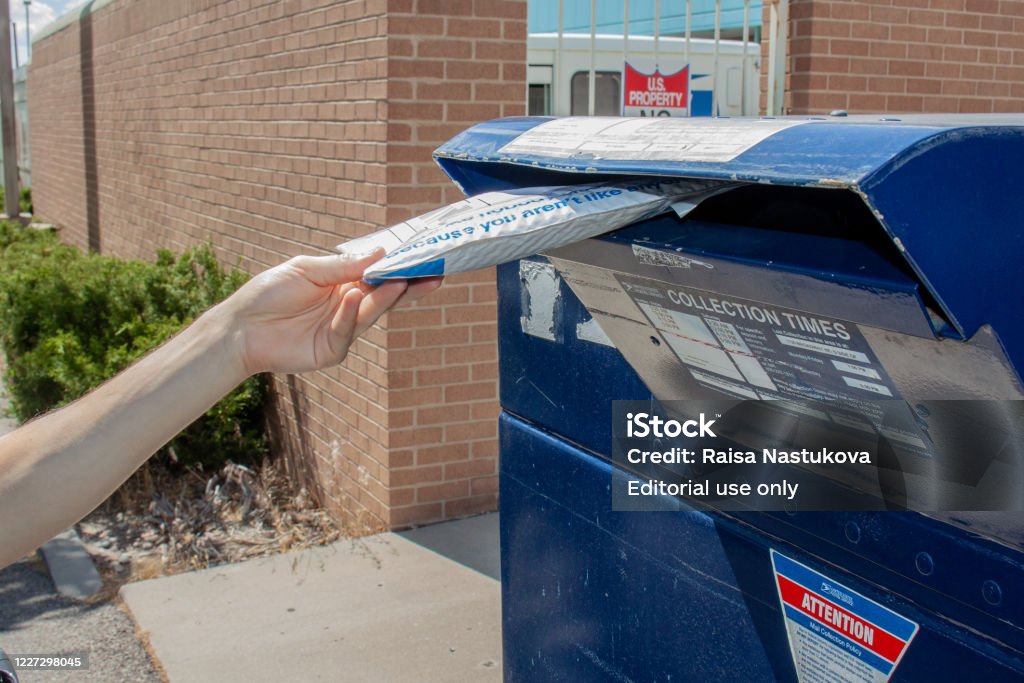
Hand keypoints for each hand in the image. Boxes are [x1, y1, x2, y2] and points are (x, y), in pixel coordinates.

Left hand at [222, 250, 441, 374]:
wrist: (241, 327)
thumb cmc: (270, 292)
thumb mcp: (307, 269)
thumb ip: (343, 265)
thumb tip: (381, 253)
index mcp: (343, 284)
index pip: (379, 275)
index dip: (401, 268)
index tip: (425, 257)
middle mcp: (347, 307)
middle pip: (385, 296)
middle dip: (410, 285)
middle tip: (435, 274)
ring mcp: (342, 330)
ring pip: (371, 312)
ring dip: (385, 297)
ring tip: (400, 281)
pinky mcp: (331, 351)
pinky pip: (346, 331)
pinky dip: (349, 314)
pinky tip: (351, 297)